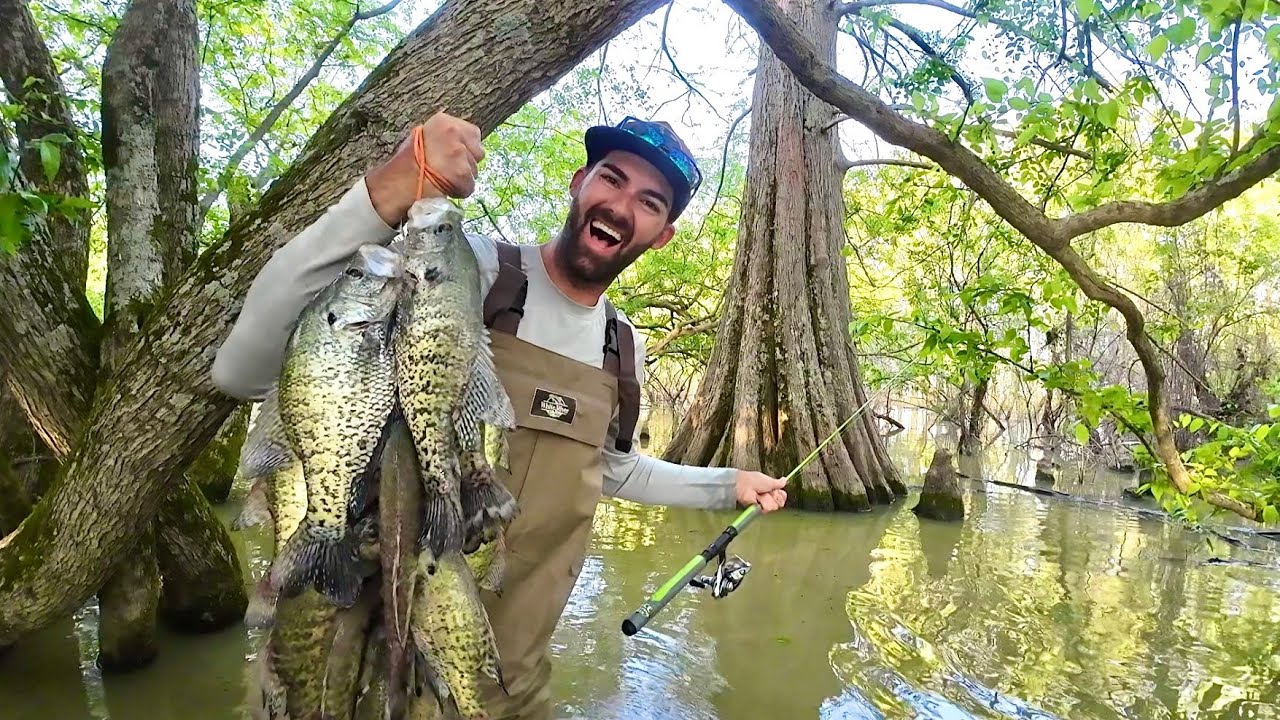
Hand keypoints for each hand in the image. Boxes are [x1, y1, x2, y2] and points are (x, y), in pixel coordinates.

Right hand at [366, 111, 484, 225]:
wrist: (398, 183)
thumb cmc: (407, 162)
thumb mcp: (424, 137)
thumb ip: (445, 137)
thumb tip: (460, 143)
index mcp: (445, 122)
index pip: (474, 134)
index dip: (466, 148)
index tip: (455, 157)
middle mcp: (454, 133)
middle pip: (478, 154)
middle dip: (466, 164)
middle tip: (448, 170)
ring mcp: (459, 154)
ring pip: (474, 172)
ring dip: (462, 179)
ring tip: (442, 180)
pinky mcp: (462, 174)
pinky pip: (469, 186)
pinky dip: (460, 191)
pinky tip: (444, 189)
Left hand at [735, 470, 787, 512]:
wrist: (744, 486)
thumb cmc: (754, 480)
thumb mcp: (770, 480)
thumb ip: (778, 483)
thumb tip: (785, 480)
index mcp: (771, 489)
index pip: (783, 496)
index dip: (781, 495)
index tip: (776, 490)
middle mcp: (768, 498)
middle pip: (780, 503)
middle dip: (775, 496)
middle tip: (767, 492)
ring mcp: (764, 504)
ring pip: (773, 507)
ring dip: (767, 499)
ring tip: (760, 495)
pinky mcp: (759, 510)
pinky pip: (766, 510)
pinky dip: (762, 503)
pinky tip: (758, 499)